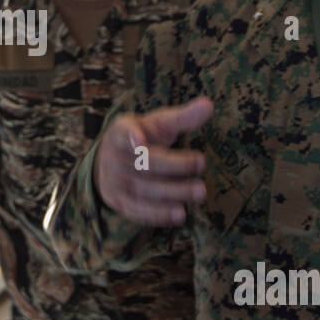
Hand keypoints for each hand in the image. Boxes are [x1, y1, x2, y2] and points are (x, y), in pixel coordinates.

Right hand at [94, 98, 212, 225]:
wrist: (111, 160)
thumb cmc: (143, 137)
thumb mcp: (157, 123)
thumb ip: (182, 117)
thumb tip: (209, 105)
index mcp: (120, 131)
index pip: (122, 132)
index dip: (130, 136)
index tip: (140, 139)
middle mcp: (112, 157)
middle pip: (144, 164)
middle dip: (174, 165)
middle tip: (202, 164)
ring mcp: (113, 181)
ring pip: (143, 190)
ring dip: (172, 193)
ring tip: (199, 192)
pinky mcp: (118, 201)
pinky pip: (138, 210)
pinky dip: (159, 214)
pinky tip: (181, 214)